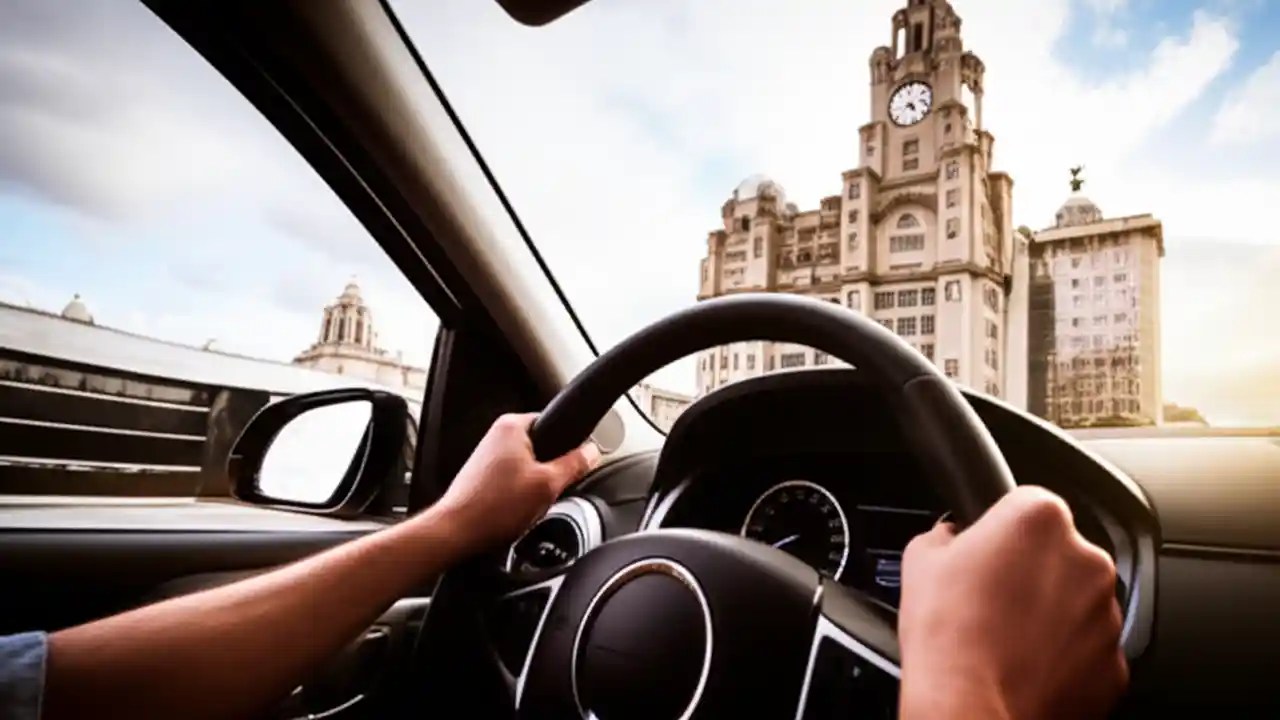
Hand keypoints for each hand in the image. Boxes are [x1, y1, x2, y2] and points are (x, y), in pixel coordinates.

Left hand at [430, 413, 599, 554]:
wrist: (456, 533)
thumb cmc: (493, 507)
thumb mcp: (547, 485)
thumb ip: (574, 464)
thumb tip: (592, 451)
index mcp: (513, 426)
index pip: (556, 423)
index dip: (570, 446)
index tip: (574, 464)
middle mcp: (498, 435)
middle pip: (544, 448)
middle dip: (551, 471)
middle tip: (548, 490)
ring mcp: (488, 456)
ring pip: (530, 467)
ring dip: (535, 486)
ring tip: (527, 503)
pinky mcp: (484, 476)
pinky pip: (514, 481)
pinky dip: (519, 495)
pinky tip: (515, 510)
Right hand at [898, 486, 1126, 719]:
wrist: (971, 709)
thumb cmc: (947, 635)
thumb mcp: (921, 560)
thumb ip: (946, 535)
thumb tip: (951, 538)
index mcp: (1039, 518)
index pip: (1026, 502)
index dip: (1000, 528)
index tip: (984, 551)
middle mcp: (1086, 559)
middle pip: (1058, 551)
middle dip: (1030, 570)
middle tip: (990, 597)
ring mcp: (1107, 614)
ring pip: (1077, 600)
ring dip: (1049, 611)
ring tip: (1004, 637)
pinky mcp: (1115, 663)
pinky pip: (1088, 647)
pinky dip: (1064, 654)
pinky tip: (1025, 664)